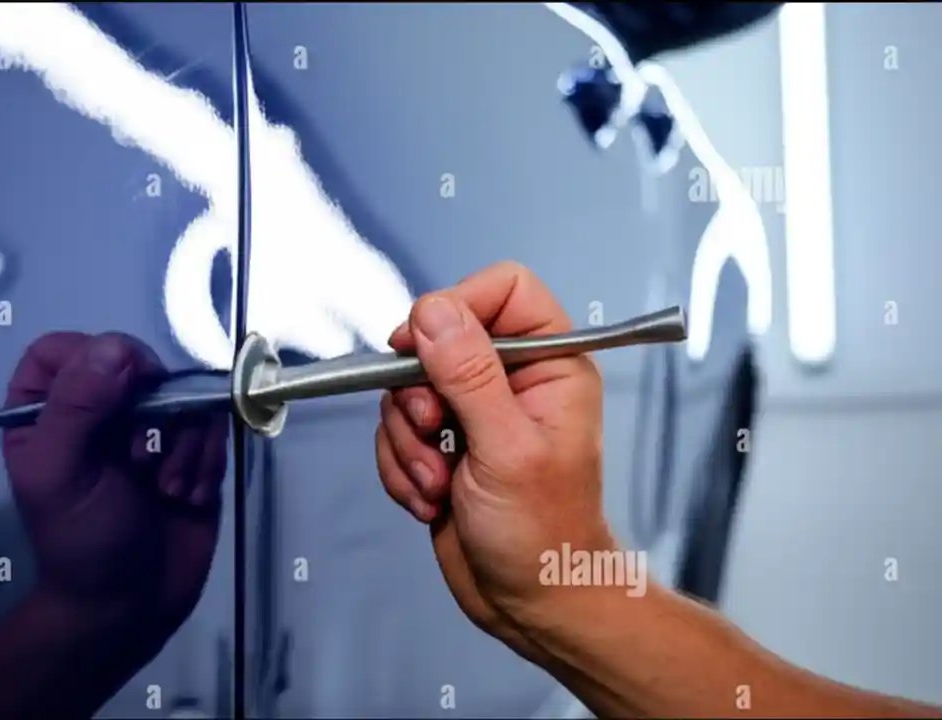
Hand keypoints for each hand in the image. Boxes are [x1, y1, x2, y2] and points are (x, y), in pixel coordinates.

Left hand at [2, 332, 226, 671]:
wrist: (131, 608)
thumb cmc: (81, 542)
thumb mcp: (62, 473)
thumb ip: (78, 404)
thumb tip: (115, 347)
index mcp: (46, 414)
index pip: (63, 349)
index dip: (95, 356)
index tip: (121, 385)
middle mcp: (96, 413)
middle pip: (133, 363)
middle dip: (150, 410)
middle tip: (141, 457)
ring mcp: (147, 430)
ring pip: (181, 395)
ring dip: (184, 445)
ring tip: (168, 490)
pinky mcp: (191, 452)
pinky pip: (211, 427)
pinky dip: (206, 461)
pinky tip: (189, 497)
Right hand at [374, 262, 615, 658]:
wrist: (533, 601)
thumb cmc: (547, 535)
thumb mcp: (507, 448)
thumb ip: (468, 374)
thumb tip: (434, 311)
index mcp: (550, 365)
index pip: (501, 290)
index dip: (455, 306)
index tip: (423, 345)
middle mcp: (511, 380)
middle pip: (437, 338)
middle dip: (419, 394)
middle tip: (435, 431)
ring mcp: (473, 413)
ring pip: (406, 390)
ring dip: (408, 443)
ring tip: (440, 481)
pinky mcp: (441, 445)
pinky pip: (394, 432)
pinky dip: (400, 468)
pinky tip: (431, 498)